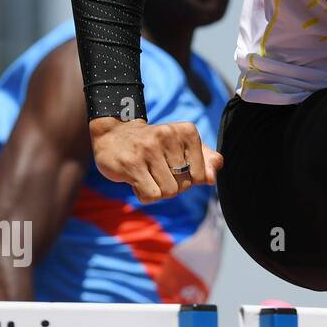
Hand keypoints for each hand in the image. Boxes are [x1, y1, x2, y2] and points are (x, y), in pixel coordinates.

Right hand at [89, 117, 223, 203]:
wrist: (115, 134)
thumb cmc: (156, 145)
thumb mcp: (184, 146)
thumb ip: (205, 161)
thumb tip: (211, 179)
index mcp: (187, 131)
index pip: (201, 175)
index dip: (188, 179)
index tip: (173, 167)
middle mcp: (169, 136)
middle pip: (185, 185)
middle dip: (172, 186)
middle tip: (157, 171)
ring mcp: (149, 149)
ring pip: (169, 192)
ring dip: (158, 191)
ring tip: (147, 175)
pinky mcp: (131, 164)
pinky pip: (151, 195)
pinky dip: (144, 195)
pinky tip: (136, 180)